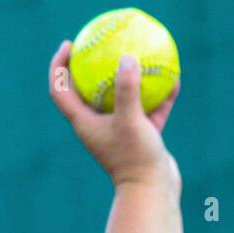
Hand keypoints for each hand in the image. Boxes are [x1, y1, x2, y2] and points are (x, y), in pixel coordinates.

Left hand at [48, 38, 181, 192]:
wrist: (154, 192)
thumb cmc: (136, 160)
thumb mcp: (131, 122)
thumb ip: (127, 90)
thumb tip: (127, 58)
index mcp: (85, 123)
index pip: (61, 90)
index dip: (59, 65)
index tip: (70, 44)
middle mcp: (98, 126)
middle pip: (88, 89)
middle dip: (93, 64)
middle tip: (102, 40)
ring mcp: (120, 132)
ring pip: (122, 98)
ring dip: (131, 77)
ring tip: (141, 53)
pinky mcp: (141, 137)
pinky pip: (149, 109)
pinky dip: (159, 95)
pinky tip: (174, 77)